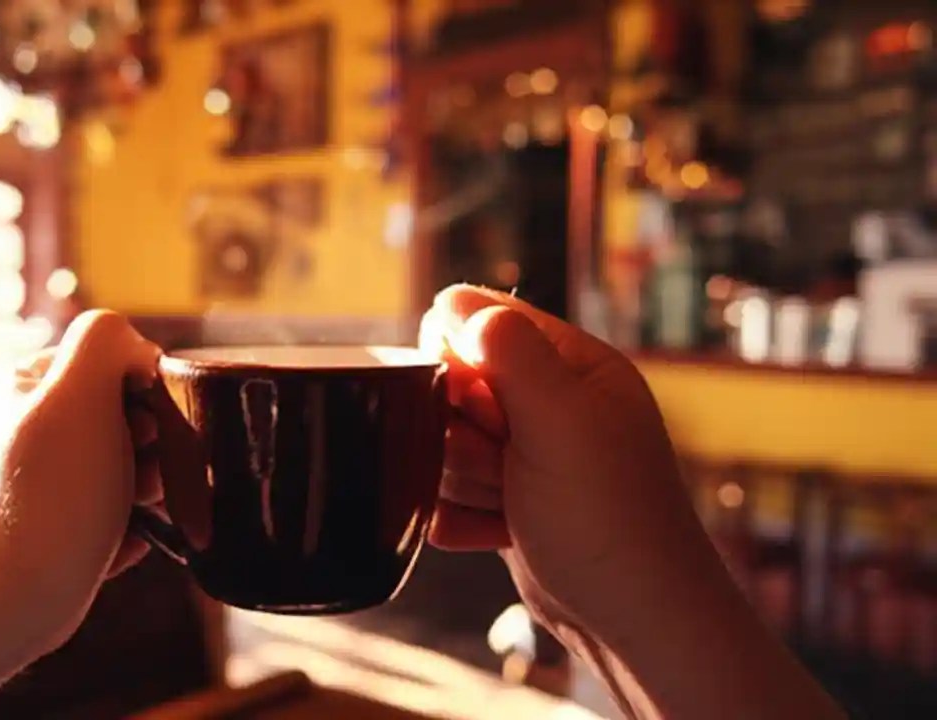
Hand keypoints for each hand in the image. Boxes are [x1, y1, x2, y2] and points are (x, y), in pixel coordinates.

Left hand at [0, 311, 161, 648]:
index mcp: (20, 380)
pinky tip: (123, 541)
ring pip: (122, 466)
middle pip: (120, 414)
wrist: (14, 596)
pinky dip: (129, 529)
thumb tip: (136, 352)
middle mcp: (23, 424)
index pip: (110, 360)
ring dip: (147, 487)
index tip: (146, 429)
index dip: (144, 390)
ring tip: (137, 508)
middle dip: (150, 444)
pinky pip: (113, 515)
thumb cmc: (51, 493)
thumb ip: (108, 339)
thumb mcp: (80, 390)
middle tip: (147, 474)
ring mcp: (38, 478)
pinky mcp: (54, 526)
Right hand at [420, 285, 726, 635]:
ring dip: (463, 478)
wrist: (632, 621)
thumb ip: (507, 351)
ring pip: (445, 441)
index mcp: (576, 365)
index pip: (483, 320)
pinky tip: (498, 533)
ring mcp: (530, 454)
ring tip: (510, 504)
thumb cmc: (607, 520)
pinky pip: (451, 490)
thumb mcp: (560, 420)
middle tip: (504, 465)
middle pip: (453, 385)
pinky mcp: (511, 500)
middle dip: (463, 432)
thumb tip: (452, 302)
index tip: (484, 407)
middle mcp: (554, 402)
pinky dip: (463, 515)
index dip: (460, 361)